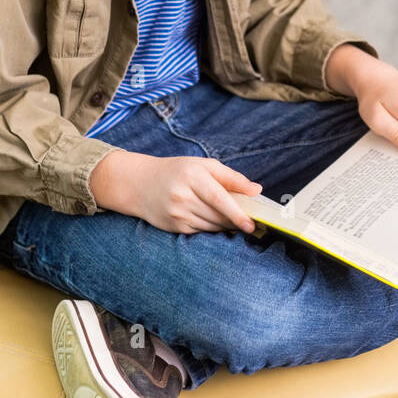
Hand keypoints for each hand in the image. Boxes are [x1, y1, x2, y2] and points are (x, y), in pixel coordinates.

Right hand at [89, 149, 261, 234]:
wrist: (141, 184)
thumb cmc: (178, 171)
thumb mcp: (204, 166)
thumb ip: (231, 177)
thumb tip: (257, 190)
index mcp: (192, 176)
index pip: (219, 198)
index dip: (237, 213)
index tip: (251, 224)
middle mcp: (182, 196)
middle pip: (217, 215)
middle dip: (236, 220)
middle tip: (251, 221)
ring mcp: (177, 214)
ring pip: (211, 226)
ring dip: (226, 225)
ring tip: (234, 219)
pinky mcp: (174, 227)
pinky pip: (201, 232)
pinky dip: (212, 228)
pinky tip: (213, 220)